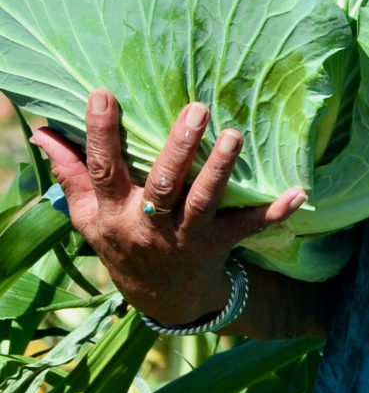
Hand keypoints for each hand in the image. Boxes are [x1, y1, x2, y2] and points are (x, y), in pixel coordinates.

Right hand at [31, 89, 304, 325]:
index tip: (104, 95)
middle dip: (179, 148)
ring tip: (235, 135)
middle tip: (196, 109)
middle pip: (162, 184)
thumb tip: (44, 132)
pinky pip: (249, 228)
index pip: (103, 169)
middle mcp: (148, 224)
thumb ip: (71, 173)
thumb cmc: (123, 240)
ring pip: (204, 202)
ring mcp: (185, 236)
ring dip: (220, 169)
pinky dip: (274, 212)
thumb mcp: (89, 215)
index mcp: (113, 212)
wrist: (160, 298)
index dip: (101, 133)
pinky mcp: (218, 245)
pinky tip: (298, 192)